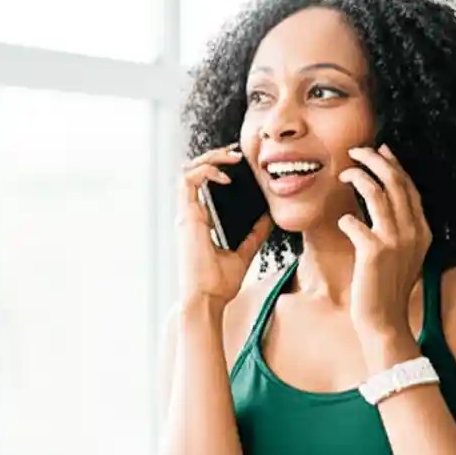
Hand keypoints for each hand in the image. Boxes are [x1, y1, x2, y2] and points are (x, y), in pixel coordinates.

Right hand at [176, 143, 273, 305]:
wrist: (207, 300)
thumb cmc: (219, 283)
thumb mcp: (244, 253)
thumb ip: (254, 235)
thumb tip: (269, 219)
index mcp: (200, 222)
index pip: (202, 185)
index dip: (216, 168)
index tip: (239, 164)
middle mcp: (190, 215)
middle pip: (192, 172)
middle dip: (213, 157)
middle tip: (236, 154)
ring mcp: (186, 215)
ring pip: (187, 171)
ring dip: (209, 158)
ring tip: (231, 158)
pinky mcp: (187, 218)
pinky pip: (188, 181)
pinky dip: (205, 172)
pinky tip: (225, 177)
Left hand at [337, 144, 432, 341]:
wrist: (385, 322)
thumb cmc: (387, 288)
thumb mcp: (403, 255)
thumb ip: (399, 227)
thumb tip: (383, 198)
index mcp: (422, 231)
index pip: (409, 186)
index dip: (394, 164)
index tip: (380, 149)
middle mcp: (413, 232)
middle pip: (395, 181)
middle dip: (375, 159)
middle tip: (357, 150)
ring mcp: (395, 241)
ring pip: (376, 192)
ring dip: (358, 176)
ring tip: (344, 173)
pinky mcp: (374, 252)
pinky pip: (354, 221)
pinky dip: (346, 218)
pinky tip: (343, 222)